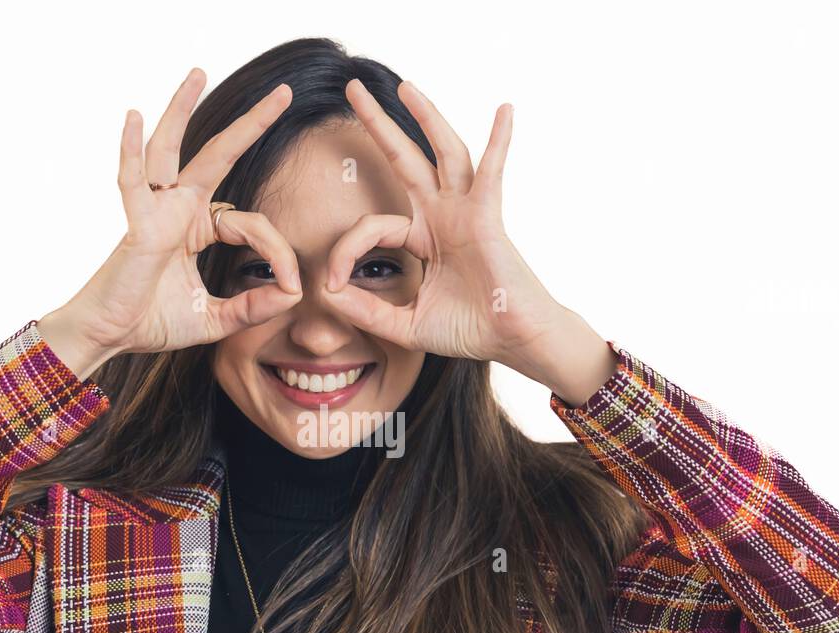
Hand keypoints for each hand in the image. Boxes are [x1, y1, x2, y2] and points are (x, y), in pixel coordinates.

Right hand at [41, 68, 303, 373]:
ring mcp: (156, 212)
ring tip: (198, 73)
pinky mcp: (137, 225)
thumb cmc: (153, 322)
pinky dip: (130, 150)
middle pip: (218, 156)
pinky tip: (133, 117)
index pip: (252, 224)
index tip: (292, 284)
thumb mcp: (218, 319)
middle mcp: (178, 211)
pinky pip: (132, 182)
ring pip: (170, 150)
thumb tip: (293, 293)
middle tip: (282, 92)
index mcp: (197, 228)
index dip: (278, 252)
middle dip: (251, 123)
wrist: (110, 336)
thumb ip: (255, 307)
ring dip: (182, 110)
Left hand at [323, 79, 615, 403]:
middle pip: (405, 159)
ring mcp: (466, 211)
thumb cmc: (469, 330)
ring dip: (427, 117)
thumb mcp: (405, 324)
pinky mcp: (487, 217)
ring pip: (443, 153)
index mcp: (423, 236)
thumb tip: (327, 294)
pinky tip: (504, 109)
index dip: (344, 252)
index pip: (372, 226)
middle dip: (379, 124)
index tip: (331, 285)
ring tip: (406, 86)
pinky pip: (491, 173)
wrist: (511, 341)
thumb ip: (367, 311)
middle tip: (353, 88)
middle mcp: (442, 216)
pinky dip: (500, 141)